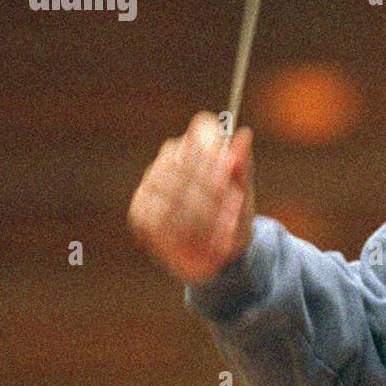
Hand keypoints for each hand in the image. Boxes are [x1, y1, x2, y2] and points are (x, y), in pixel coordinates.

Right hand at [128, 111, 254, 285]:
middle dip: (214, 189)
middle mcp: (171, 157)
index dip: (214, 149)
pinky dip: (184, 230)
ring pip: (173, 189)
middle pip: (188, 159)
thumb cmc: (233, 217)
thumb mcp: (244, 195)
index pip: (203, 128)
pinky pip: (159, 216)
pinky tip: (201, 239)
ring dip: (204, 213)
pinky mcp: (140, 210)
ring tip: (224, 229)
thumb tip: (244, 134)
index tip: (228, 172)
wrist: (218, 257)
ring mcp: (151, 182)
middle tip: (234, 210)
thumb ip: (243, 166)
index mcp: (200, 145)